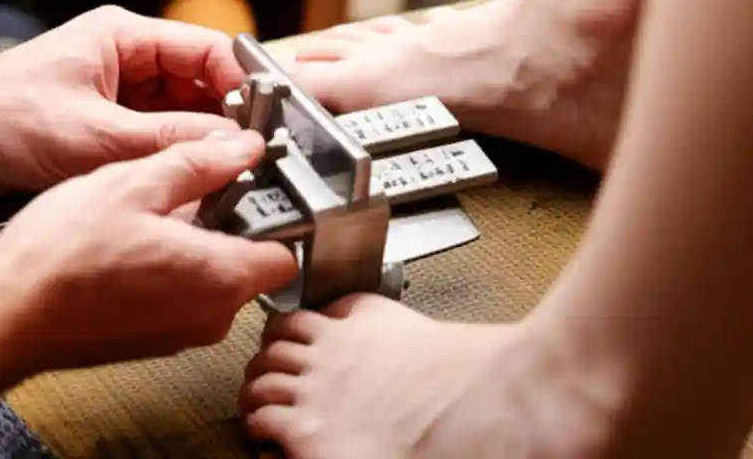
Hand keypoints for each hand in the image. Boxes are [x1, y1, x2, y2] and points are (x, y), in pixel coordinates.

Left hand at [0, 6, 246, 193]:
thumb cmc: (1, 118)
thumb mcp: (94, 135)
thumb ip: (167, 139)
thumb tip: (229, 144)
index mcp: (124, 37)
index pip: (207, 51)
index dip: (240, 86)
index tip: (262, 123)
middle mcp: (126, 57)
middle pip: (201, 83)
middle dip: (224, 119)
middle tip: (248, 157)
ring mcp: (118, 89)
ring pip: (182, 112)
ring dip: (198, 140)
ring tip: (220, 172)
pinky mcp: (107, 120)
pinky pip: (156, 134)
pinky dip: (172, 154)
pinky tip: (185, 178)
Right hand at [0, 130, 299, 404]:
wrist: (6, 314)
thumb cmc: (61, 257)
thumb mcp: (134, 183)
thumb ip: (199, 163)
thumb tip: (241, 148)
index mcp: (220, 278)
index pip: (286, 249)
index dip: (272, 211)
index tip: (249, 183)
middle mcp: (210, 317)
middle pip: (248, 262)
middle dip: (225, 223)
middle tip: (185, 189)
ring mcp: (180, 335)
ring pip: (210, 279)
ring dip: (191, 244)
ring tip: (144, 214)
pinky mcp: (151, 341)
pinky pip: (178, 297)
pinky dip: (164, 269)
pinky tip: (124, 243)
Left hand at [239, 295, 617, 457]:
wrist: (495, 402)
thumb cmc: (477, 380)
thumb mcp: (427, 337)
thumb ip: (398, 335)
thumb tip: (403, 354)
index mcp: (364, 319)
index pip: (305, 313)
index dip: (292, 332)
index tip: (291, 345)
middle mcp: (334, 347)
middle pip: (275, 340)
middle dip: (268, 359)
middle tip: (270, 378)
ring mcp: (319, 386)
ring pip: (262, 376)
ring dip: (258, 391)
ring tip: (262, 408)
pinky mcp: (310, 428)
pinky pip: (262, 418)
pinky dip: (260, 426)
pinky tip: (271, 439)